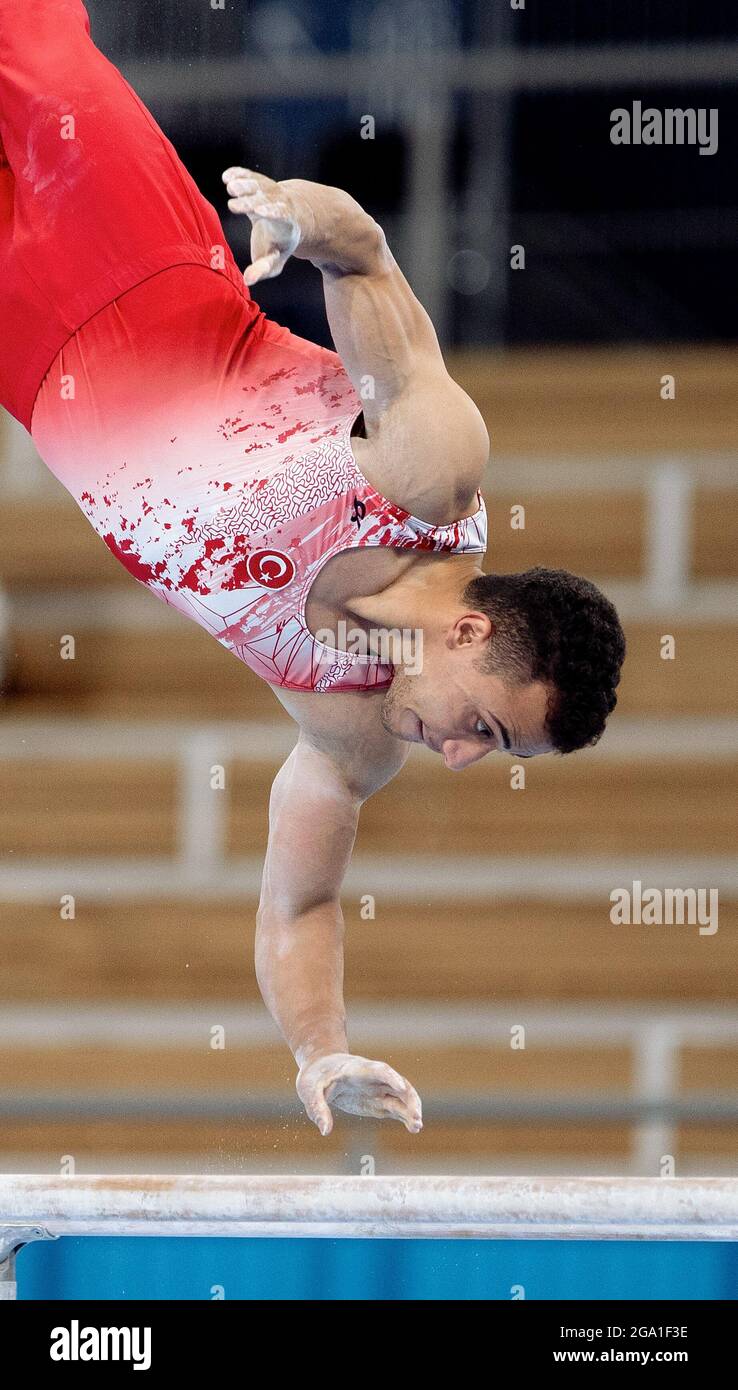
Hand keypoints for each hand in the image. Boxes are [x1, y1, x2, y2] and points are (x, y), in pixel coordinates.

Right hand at [222, 167, 301, 285]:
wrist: (286, 223)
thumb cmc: (277, 248)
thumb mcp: (273, 262)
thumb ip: (262, 270)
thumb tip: (248, 281)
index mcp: (286, 223)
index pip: (280, 214)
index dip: (271, 211)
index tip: (259, 211)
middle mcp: (280, 203)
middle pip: (266, 199)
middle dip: (251, 201)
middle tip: (233, 203)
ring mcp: (269, 191)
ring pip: (258, 184)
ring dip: (245, 184)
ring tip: (230, 185)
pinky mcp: (257, 183)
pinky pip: (249, 176)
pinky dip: (239, 174)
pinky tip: (226, 176)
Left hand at [296, 1052, 422, 1135]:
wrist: (320, 1068)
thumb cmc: (315, 1076)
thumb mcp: (309, 1091)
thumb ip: (318, 1108)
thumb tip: (325, 1131)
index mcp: (357, 1069)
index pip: (379, 1070)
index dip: (392, 1077)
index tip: (403, 1087)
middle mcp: (373, 1078)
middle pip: (398, 1084)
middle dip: (409, 1099)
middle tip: (417, 1118)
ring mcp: (377, 1090)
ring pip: (401, 1097)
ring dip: (411, 1110)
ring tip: (417, 1127)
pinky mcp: (376, 1102)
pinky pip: (395, 1108)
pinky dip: (405, 1117)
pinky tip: (413, 1127)